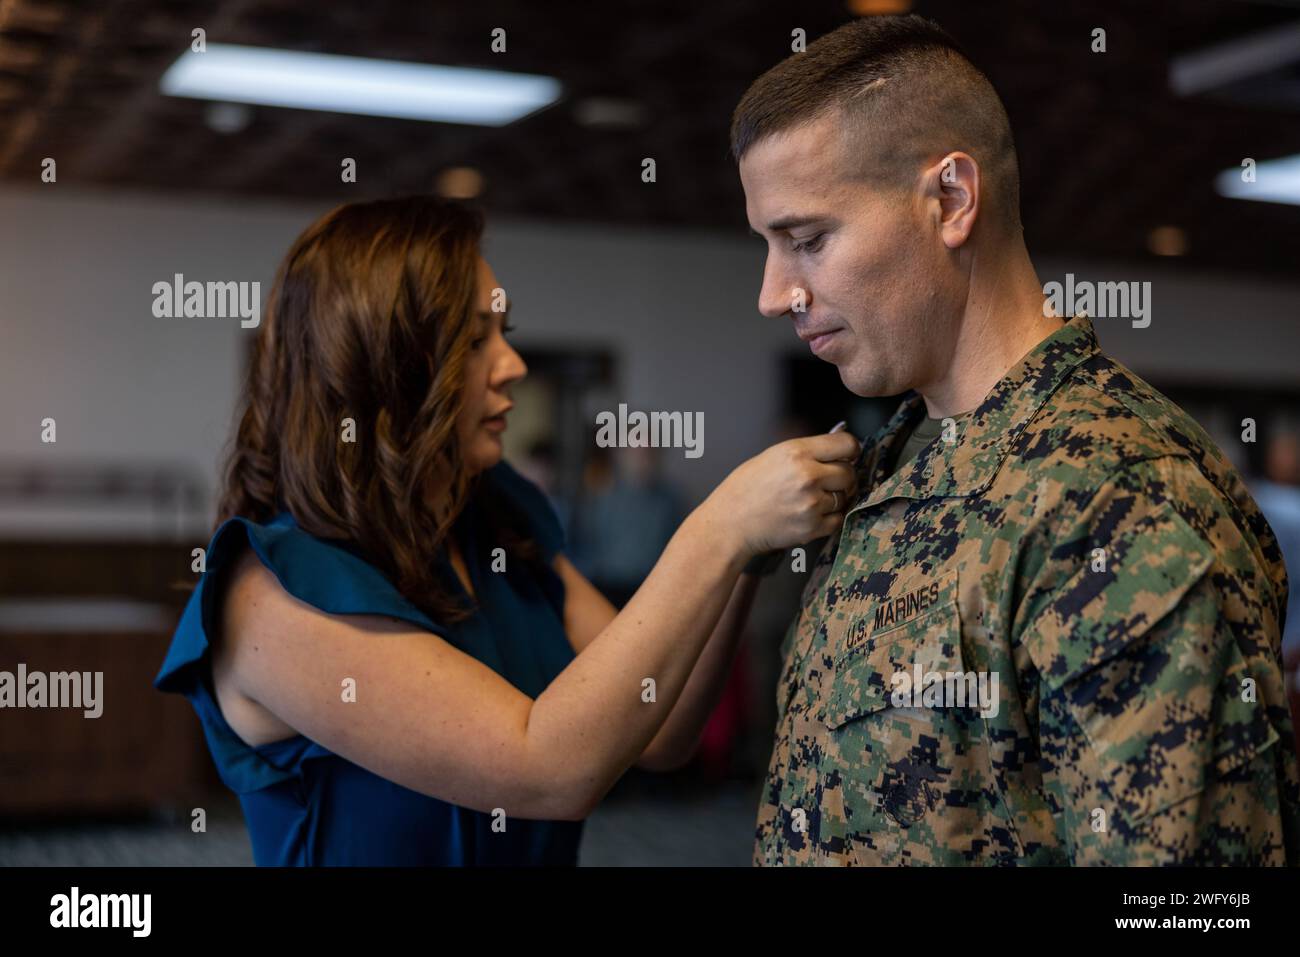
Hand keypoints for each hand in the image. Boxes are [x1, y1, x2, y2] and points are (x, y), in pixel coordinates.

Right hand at [705, 424, 859, 558]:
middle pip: (849, 472)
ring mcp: (811, 504)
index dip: (850, 450)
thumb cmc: (746, 489)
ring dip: (834, 498)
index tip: (848, 455)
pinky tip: (810, 513)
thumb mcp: (773, 456)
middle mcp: (807, 476)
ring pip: (844, 497)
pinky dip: (829, 518)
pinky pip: (837, 520)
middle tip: (826, 481)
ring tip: (809, 499)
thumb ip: (807, 451)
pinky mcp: (812, 527)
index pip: (846, 444)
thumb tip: (840, 443)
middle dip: (842, 476)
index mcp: (796, 452)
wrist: (729, 524)